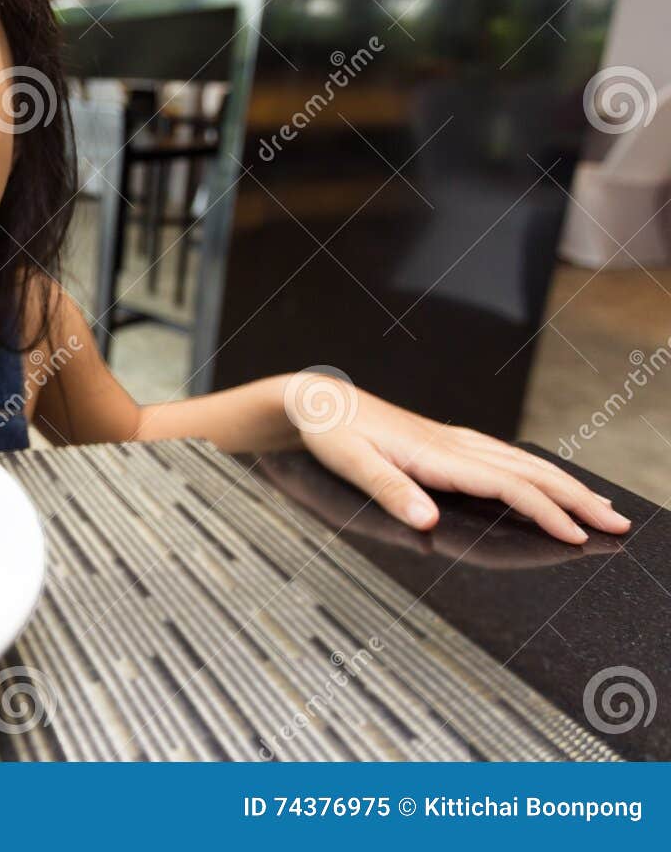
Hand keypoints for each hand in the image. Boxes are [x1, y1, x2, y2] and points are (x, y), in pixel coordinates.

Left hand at [283, 372, 631, 543]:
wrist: (317, 400)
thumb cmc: (331, 433)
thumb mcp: (351, 464)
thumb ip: (389, 491)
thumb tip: (425, 521)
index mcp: (437, 454)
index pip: (506, 485)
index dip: (546, 511)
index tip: (578, 536)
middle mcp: (453, 445)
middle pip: (529, 472)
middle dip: (576, 498)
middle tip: (618, 524)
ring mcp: (452, 441)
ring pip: (522, 462)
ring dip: (564, 485)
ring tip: (599, 506)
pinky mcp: (446, 442)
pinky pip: (505, 457)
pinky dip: (537, 473)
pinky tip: (546, 481)